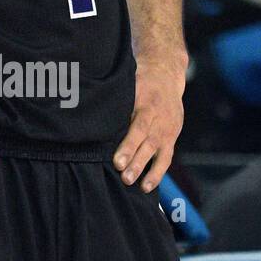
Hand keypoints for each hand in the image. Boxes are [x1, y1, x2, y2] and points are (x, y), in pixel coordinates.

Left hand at [113, 55, 185, 191]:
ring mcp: (167, 129)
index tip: (117, 161)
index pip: (138, 127)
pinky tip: (147, 186)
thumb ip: (116, 101)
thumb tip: (88, 112)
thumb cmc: (138, 79)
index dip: (128, 145)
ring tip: (137, 186)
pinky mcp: (171, 137)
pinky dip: (158, 172)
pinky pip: (166, 157)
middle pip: (147, 142)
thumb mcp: (128, 83)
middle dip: (136, 161)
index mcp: (145, 102)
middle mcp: (158, 117)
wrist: (165, 74)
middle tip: (124, 176)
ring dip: (148, 170)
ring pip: (158, 152)